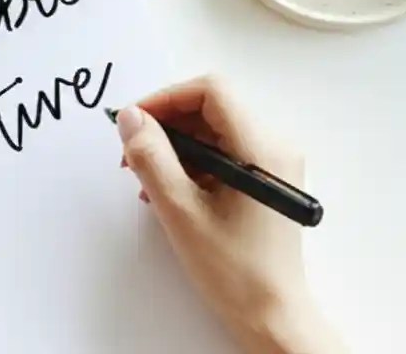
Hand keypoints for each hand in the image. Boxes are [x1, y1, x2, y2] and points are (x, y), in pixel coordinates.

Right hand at [116, 77, 345, 353]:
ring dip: (176, 148)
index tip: (134, 122)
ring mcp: (274, 164)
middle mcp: (275, 147)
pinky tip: (170, 192)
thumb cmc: (234, 270)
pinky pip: (224, 153)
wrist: (271, 314)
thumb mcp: (181, 211)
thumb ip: (152, 157)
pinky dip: (193, 165)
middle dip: (166, 126)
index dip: (166, 99)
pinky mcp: (267, 180)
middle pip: (211, 109)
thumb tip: (130, 118)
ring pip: (214, 131)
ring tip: (148, 182)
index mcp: (262, 148)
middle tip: (132, 156)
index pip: (211, 91)